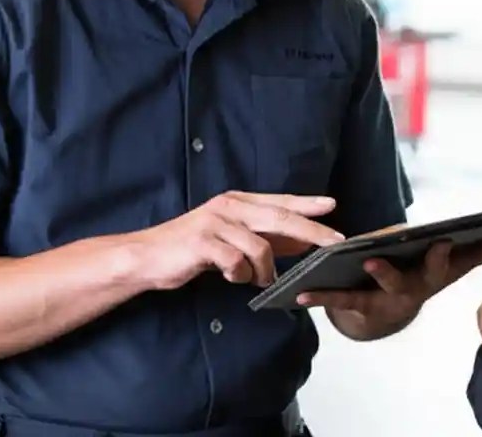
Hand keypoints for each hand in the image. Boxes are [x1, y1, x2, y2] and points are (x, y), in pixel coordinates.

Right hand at [134, 191, 345, 290]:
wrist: (147, 257)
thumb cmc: (190, 249)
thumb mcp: (230, 238)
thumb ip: (263, 237)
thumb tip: (300, 242)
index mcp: (236, 202)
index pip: (279, 201)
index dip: (306, 204)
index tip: (332, 205)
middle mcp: (228, 207)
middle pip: (280, 217)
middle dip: (311, 230)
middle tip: (334, 243)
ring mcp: (215, 223)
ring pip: (260, 246)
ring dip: (264, 270)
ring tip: (256, 280)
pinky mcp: (203, 243)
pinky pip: (237, 263)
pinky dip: (240, 275)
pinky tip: (232, 278)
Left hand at [298, 237, 481, 337]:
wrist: (382, 314)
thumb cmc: (415, 280)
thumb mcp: (443, 269)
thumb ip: (471, 254)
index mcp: (430, 277)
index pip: (447, 263)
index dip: (455, 254)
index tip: (464, 238)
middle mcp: (410, 292)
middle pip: (420, 277)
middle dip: (430, 262)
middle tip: (437, 245)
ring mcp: (384, 303)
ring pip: (381, 289)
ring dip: (378, 275)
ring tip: (369, 259)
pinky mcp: (356, 307)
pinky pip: (337, 302)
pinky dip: (319, 298)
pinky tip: (300, 293)